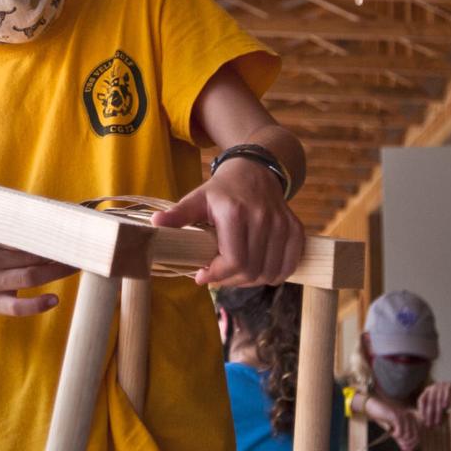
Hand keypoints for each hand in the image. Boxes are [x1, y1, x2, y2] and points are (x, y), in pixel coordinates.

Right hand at [0, 237, 77, 318]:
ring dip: (56, 272)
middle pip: (32, 255)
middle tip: (82, 248)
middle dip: (59, 252)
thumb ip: (10, 233)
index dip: (49, 233)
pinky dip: (36, 305)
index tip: (70, 229)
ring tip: (76, 267)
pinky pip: (16, 307)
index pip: (25, 234)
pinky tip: (54, 301)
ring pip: (29, 277)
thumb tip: (48, 217)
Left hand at [151, 157, 304, 285]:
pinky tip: (258, 269)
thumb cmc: (222, 189)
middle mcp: (262, 218)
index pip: (233, 261)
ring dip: (251, 280)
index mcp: (235, 213)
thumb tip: (154, 223)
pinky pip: (289, 265)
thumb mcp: (198, 198)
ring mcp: (282, 224)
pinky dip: (274, 274)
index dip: (217, 276)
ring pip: (270, 273)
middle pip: (251, 271)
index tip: (202, 276)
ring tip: (235, 272)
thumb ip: (178, 214)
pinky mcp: (295, 229)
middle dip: (231, 281)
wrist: (256, 170)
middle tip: (217, 276)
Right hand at [364, 396, 422, 450]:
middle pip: (415, 436)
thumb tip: (407, 450)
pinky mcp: (396, 416)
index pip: (418, 435)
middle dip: (408, 444)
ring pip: (408, 435)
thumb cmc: (384, 417)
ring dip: (402, 440)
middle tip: (401, 447)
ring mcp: (404, 416)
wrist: (374, 406)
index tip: (405, 449)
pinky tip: (392, 433)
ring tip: (395, 438)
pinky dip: (396, 435)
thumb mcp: (394, 428)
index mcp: (412, 419)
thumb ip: (401, 438)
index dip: (413, 445)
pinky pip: (400, 431)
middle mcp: (411, 417)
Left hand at [416, 381, 450, 427]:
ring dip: (437, 411)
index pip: (422, 400)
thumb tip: (424, 422)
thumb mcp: (438, 405)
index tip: (423, 420)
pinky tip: (445, 407)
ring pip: (438, 398)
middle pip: (430, 401)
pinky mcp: (450, 384)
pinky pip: (447, 391)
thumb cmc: (448, 402)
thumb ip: (432, 410)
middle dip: (430, 414)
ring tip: (438, 421)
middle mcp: (433, 387)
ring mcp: (442, 384)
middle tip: (430, 424)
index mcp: (428, 391)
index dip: (421, 410)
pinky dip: (445, 398)